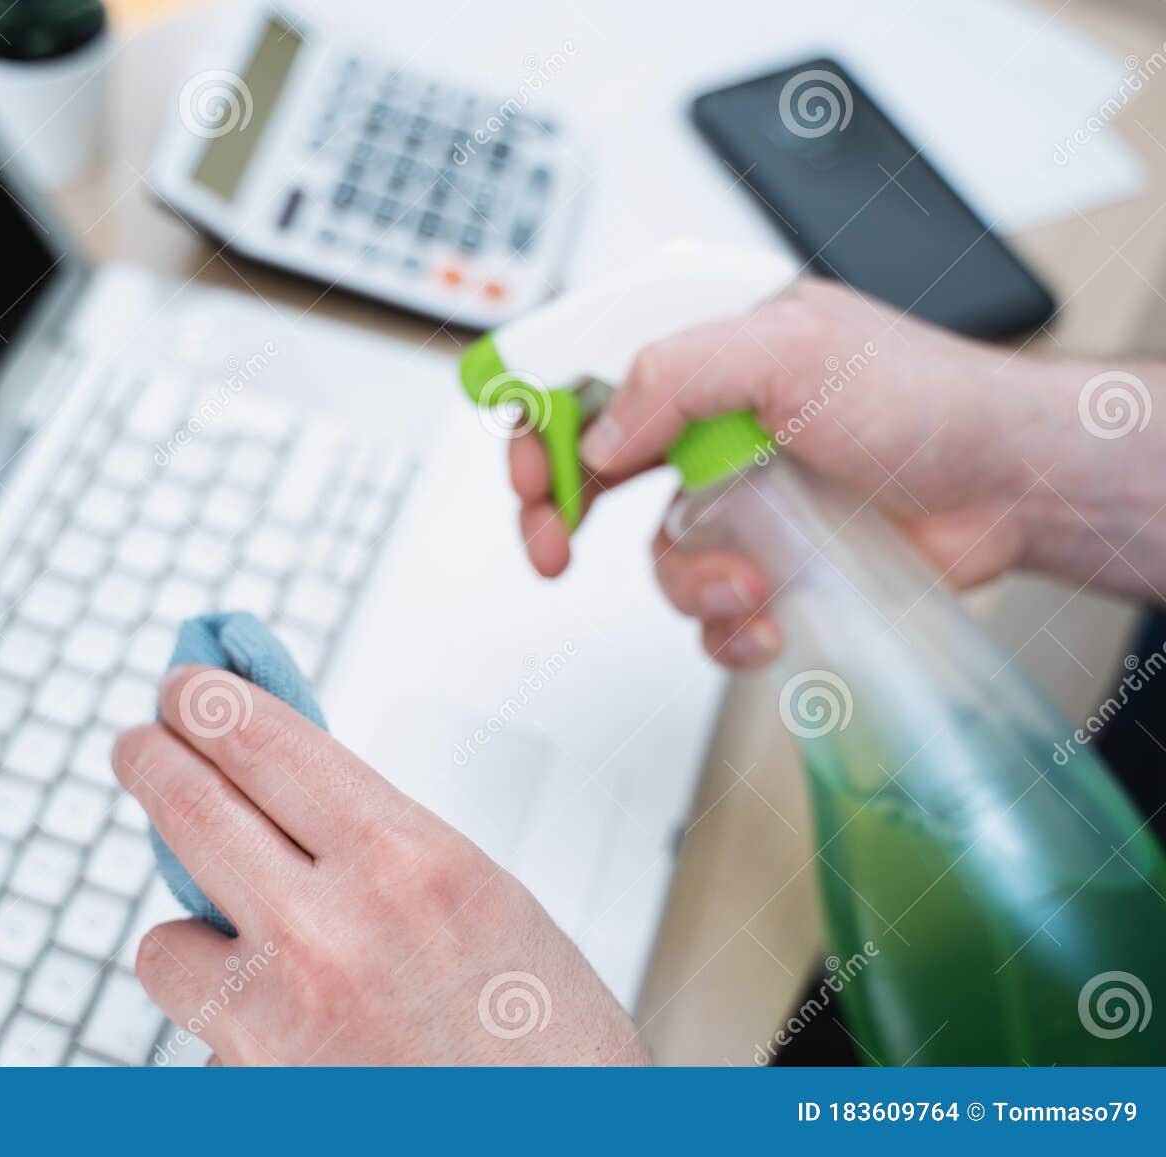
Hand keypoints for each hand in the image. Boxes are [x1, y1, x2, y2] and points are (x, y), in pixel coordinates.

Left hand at [113, 665, 648, 1065]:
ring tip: (239, 940)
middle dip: (150, 760)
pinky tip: (284, 1035)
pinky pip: (203, 1037)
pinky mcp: (253, 1089)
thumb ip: (377, 844)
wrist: (563, 1151)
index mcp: (408, 859)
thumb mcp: (480, 900)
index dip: (207, 702)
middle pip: (187, 807)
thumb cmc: (549, 1045)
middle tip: (140, 745)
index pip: (263, 741)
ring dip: (190, 932)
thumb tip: (283, 795)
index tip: (186, 689)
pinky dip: (228, 1029)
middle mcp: (333, 929)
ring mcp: (283, 1017)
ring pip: (165, 941)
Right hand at [509, 277, 1165, 666]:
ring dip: (688, 581)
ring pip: (651, 552)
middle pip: (586, 466)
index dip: (537, 420)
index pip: (582, 372)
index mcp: (704, 348)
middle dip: (557, 513)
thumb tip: (599, 436)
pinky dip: (726, 624)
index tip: (529, 472)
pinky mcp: (764, 557)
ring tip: (751, 583)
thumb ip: (678, 374)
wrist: (1009, 486)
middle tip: (552, 546)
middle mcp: (706, 419)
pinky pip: (706, 606)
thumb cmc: (926, 397)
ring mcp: (733, 492)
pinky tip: (768, 615)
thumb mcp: (795, 350)